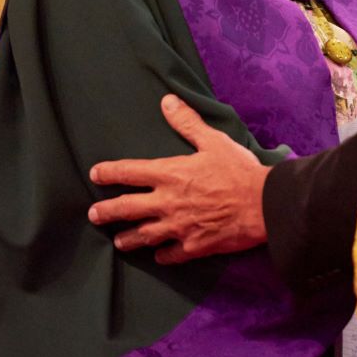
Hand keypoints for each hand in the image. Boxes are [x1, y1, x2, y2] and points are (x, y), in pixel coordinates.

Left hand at [87, 94, 270, 264]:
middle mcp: (168, 203)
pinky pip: (170, 254)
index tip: (95, 174)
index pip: (130, 172)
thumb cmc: (239, 170)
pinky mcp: (193, 246)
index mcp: (171, 174)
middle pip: (127, 209)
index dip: (109, 172)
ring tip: (118, 241)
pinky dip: (162, 255)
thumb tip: (167, 102)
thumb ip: (188, 123)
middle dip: (107, 211)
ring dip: (128, 238)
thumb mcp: (214, 141)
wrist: (262, 204)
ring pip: (143, 236)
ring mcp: (178, 227)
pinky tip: (159, 255)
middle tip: (93, 214)